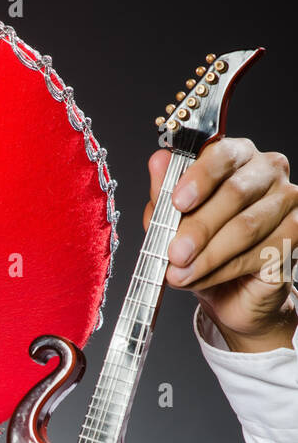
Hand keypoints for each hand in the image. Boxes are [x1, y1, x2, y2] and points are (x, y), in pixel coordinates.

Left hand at [145, 140, 297, 349]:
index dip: (199, 178)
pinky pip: (258, 253)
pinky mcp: (294, 234)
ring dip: (208, 255)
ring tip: (180, 273)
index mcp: (238, 155)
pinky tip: (203, 279)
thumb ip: (164, 191)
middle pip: (235, 193)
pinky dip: (224, 270)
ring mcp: (287, 201)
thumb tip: (158, 161)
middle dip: (199, 227)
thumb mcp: (172, 217)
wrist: (228, 288)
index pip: (223, 154)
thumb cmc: (202, 242)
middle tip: (174, 252)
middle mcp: (268, 171)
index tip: (177, 202)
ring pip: (246, 227)